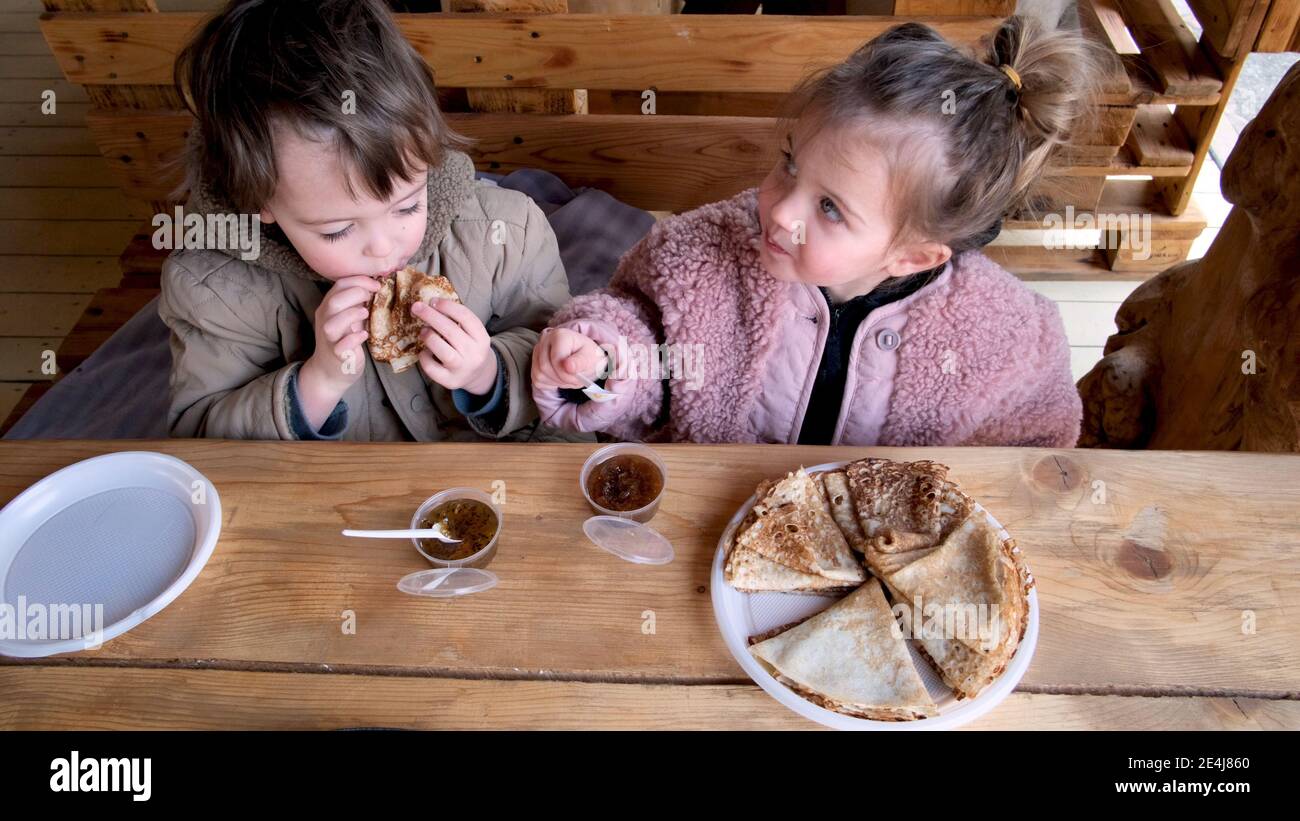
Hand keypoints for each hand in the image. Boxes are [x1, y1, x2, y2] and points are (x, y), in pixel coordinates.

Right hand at [304, 274, 381, 390]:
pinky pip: (340, 347)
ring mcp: (329, 339)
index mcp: (329, 307)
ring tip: (366, 313)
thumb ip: (357, 303)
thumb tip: (375, 285)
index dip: (358, 280)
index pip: (339, 286)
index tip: (376, 283)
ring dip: (351, 315)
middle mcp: (325, 321)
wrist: (330, 371)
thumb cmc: (344, 340)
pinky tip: (364, 335)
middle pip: (334, 301)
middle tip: (371, 296)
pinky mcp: (336, 355)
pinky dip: (353, 339)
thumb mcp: (349, 318)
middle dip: (355, 294)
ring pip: (332, 324)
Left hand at [412, 299, 496, 394]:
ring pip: (442, 350)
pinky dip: (424, 357)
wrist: (479, 375)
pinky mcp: (450, 381)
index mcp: (482, 338)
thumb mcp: (472, 333)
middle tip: (416, 307)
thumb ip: (457, 321)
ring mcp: (462, 369)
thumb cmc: (470, 347)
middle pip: (451, 331)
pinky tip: (425, 351)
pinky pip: (432, 368)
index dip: (447, 306)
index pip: (466, 317)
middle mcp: (474, 354)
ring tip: (423, 331)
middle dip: (431, 316)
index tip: (433, 300)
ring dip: (429, 337)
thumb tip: (429, 305)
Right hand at [531, 327, 607, 392]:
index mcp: (559, 335)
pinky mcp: (534, 363)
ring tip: (569, 377)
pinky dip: (551, 383)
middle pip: (545, 367)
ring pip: (539, 374)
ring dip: (557, 382)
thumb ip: (580, 362)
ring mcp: (537, 351)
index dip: (567, 374)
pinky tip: (560, 378)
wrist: (583, 358)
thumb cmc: (587, 356)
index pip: (556, 359)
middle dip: (562, 379)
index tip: (579, 377)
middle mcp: (544, 340)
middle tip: (575, 379)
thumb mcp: (590, 358)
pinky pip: (537, 379)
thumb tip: (568, 366)